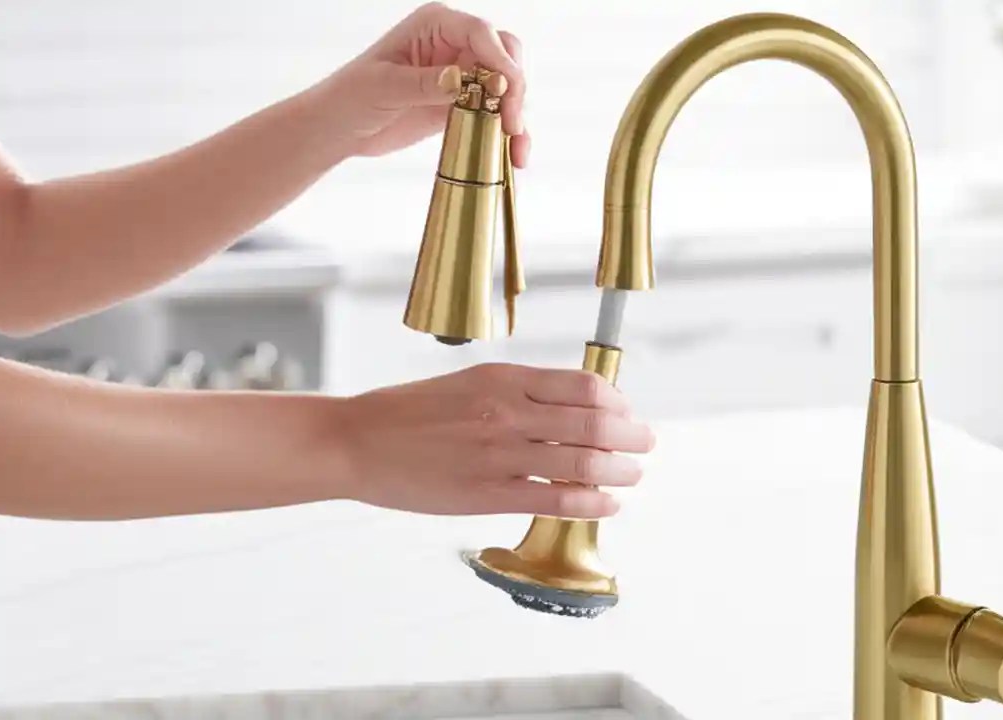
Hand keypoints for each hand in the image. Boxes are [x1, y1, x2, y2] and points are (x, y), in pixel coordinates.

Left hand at [307, 2, 529, 164]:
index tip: (507, 91)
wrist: (340, 129)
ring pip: (508, 87)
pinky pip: (497, 114)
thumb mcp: (383, 87)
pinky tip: (514, 156)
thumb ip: (423, 82)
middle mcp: (455, 44)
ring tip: (517, 150)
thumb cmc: (350, 97)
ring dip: (518, 117)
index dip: (500, 60)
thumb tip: (460, 79)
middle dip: (515, 89)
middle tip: (511, 124)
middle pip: (505, 56)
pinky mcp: (466, 104)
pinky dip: (508, 135)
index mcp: (435, 24)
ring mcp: (464, 74)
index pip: (481, 33)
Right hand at [334, 364, 654, 518]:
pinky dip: (591, 502)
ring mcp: (499, 454)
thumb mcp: (469, 383)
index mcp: (504, 378)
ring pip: (582, 463)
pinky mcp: (486, 494)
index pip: (583, 386)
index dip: (618, 402)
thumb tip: (571, 406)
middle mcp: (507, 412)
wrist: (356, 442)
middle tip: (646, 444)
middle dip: (631, 436)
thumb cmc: (410, 413)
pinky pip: (556, 500)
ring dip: (619, 471)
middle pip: (594, 423)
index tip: (626, 412)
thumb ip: (519, 392)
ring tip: (633, 475)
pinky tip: (607, 503)